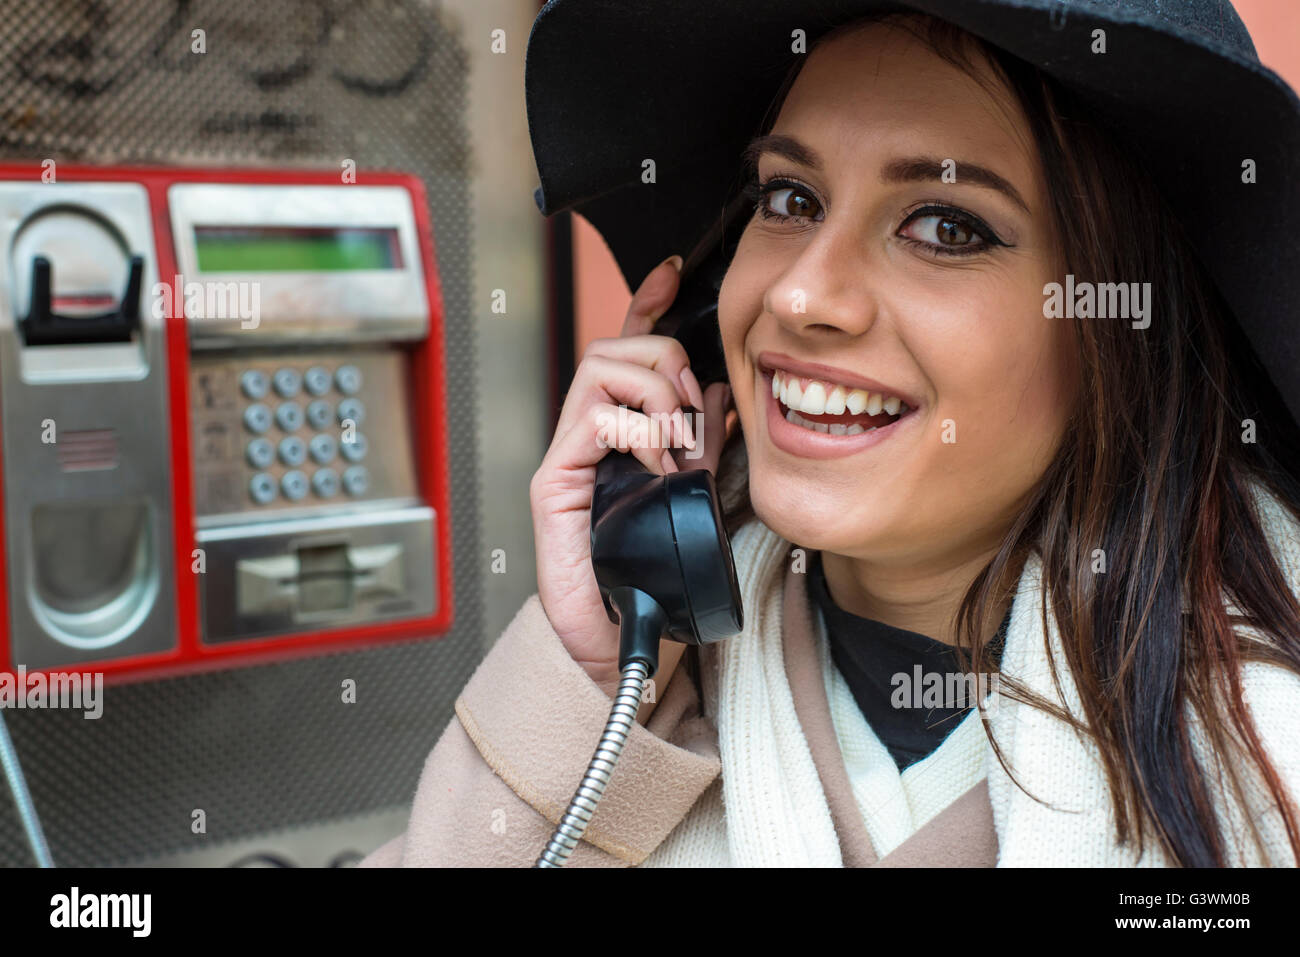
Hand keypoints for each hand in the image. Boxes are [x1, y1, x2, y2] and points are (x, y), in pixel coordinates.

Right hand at [529, 255, 731, 703]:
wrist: (617, 639)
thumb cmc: (650, 576)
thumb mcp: (695, 495)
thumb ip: (705, 444)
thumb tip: (724, 395)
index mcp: (624, 432)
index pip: (630, 352)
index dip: (647, 305)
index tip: (671, 272)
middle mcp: (590, 435)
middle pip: (616, 348)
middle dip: (668, 365)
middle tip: (695, 418)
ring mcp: (569, 453)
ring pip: (602, 369)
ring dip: (655, 395)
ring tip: (676, 444)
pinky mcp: (554, 478)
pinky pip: (596, 417)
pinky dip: (638, 431)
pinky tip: (658, 463)